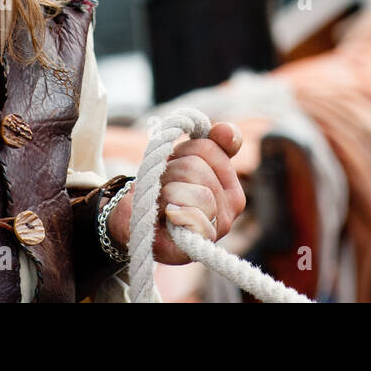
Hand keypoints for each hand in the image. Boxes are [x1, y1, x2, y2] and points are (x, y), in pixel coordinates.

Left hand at [107, 121, 246, 265]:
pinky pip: (191, 213)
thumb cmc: (160, 188)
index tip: (173, 158)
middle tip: (163, 185)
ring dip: (167, 189)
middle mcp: (235, 201)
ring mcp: (223, 223)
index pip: (214, 146)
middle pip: (198, 166)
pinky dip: (171, 210)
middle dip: (171, 170)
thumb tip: (224, 130)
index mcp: (231, 176)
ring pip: (196, 186)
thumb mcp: (180, 158)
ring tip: (163, 199)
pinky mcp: (206, 241)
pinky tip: (167, 216)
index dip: (187, 149)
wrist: (136, 219)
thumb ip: (207, 143)